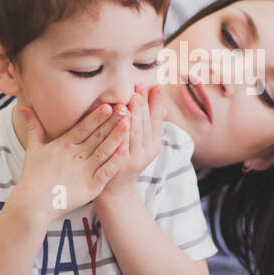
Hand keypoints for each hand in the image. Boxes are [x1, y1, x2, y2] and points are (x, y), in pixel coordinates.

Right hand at [10, 103, 128, 223]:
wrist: (32, 205)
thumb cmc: (33, 176)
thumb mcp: (33, 149)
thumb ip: (33, 127)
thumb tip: (24, 107)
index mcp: (64, 145)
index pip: (83, 127)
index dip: (96, 116)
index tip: (108, 105)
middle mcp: (75, 156)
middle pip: (97, 136)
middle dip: (112, 122)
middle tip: (126, 108)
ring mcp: (84, 171)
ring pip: (104, 151)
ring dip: (116, 138)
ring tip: (129, 124)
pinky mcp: (90, 187)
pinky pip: (105, 172)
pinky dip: (115, 162)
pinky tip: (125, 151)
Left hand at [99, 85, 166, 203]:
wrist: (115, 189)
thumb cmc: (128, 158)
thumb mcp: (143, 143)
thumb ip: (148, 121)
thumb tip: (158, 94)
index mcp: (153, 145)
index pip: (156, 120)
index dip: (156, 103)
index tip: (155, 85)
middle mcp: (145, 152)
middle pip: (144, 124)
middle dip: (143, 104)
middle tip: (140, 87)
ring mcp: (131, 159)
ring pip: (134, 133)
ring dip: (133, 114)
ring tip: (131, 98)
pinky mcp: (117, 164)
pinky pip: (119, 143)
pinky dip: (119, 129)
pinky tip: (116, 117)